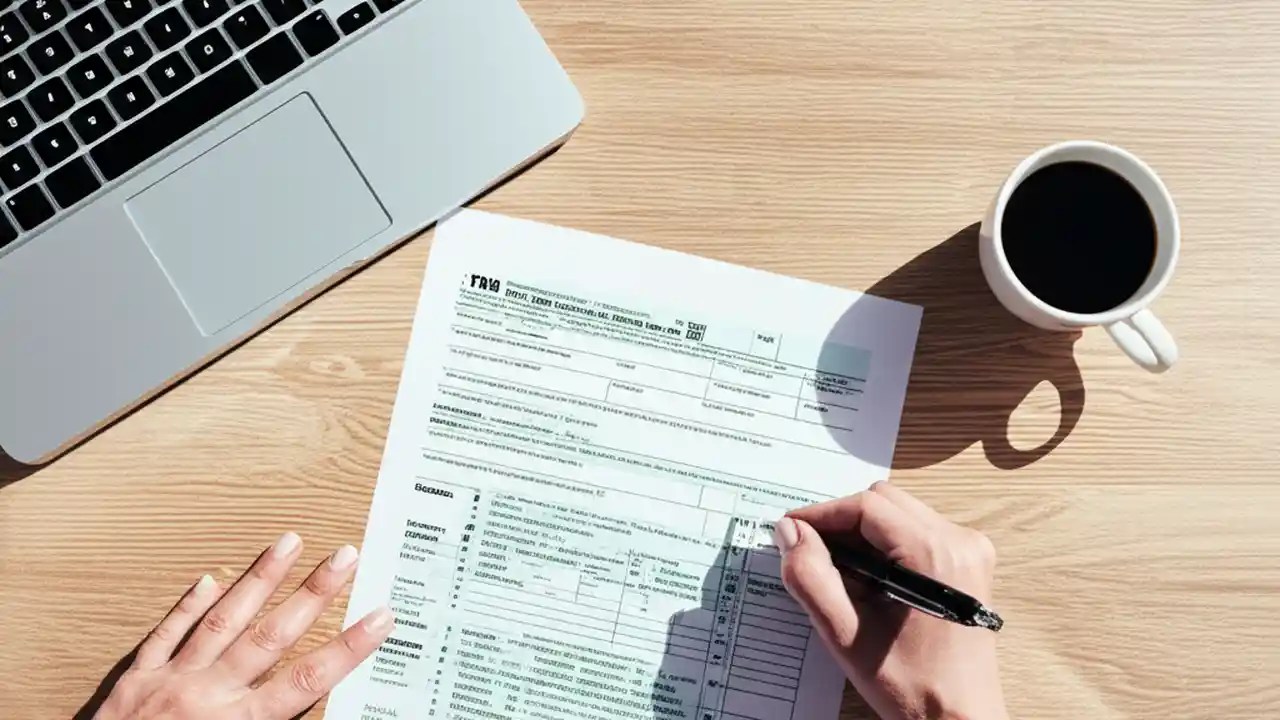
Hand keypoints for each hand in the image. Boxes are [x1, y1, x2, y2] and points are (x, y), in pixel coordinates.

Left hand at [96, 533, 392, 719]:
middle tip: (345, 556)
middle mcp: (208, 696)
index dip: (348, 647)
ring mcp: (171, 682)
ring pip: (224, 620)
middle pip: (272, 635)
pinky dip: (189, 606)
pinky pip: (166, 635)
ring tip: (289, 542)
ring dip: (261, 579)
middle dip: (314, 593)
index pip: (306, 679)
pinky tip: (209, 580)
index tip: (380, 617)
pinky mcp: (136, 681)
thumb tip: (307, 710)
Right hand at [774, 483, 1006, 719]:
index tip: (788, 532)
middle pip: (885, 502)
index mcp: (935, 554)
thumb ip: (812, 578)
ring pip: (900, 513)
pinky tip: (868, 580)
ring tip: (838, 573)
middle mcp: (961, 541)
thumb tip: (790, 533)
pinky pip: (917, 531)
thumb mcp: (847, 635)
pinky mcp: (969, 563)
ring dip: (862, 533)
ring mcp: (970, 550)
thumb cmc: (910, 686)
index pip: (866, 506)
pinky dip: (885, 544)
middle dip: (841, 521)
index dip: (821, 514)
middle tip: (810, 554)